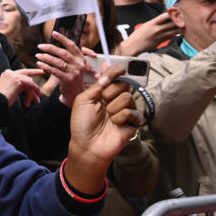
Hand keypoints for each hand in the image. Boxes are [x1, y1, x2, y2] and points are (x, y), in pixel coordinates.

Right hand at [0, 68, 43, 106]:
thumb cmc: (2, 99)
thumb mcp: (11, 89)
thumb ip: (19, 86)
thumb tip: (29, 88)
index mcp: (6, 74)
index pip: (21, 72)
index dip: (30, 72)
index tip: (36, 71)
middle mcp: (9, 72)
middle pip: (26, 73)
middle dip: (35, 72)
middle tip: (43, 72)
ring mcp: (13, 75)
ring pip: (29, 81)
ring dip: (34, 91)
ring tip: (37, 100)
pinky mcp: (18, 80)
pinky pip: (30, 84)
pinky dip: (35, 90)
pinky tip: (37, 95)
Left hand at [36, 32, 86, 106]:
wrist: (75, 94)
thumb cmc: (72, 77)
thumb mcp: (75, 65)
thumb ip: (70, 55)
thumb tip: (60, 42)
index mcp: (81, 59)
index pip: (72, 45)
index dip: (63, 38)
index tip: (54, 33)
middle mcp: (79, 64)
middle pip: (63, 52)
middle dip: (50, 48)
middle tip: (40, 46)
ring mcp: (74, 72)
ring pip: (57, 61)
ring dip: (46, 57)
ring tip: (37, 55)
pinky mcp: (68, 79)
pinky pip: (54, 71)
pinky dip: (45, 66)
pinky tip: (39, 64)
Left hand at [63, 64, 141, 192]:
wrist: (87, 145)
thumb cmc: (82, 123)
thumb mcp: (84, 99)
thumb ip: (97, 85)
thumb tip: (107, 70)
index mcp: (103, 92)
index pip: (115, 75)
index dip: (114, 71)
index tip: (109, 75)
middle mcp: (115, 99)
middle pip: (123, 83)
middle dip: (110, 91)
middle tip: (102, 102)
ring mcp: (125, 109)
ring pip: (127, 97)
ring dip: (113, 106)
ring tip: (107, 116)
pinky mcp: (133, 122)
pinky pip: (132, 112)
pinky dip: (120, 117)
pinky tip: (114, 124)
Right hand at [116, 12, 178, 54]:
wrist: (134, 45)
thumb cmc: (139, 35)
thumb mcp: (146, 26)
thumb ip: (156, 22)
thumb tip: (165, 19)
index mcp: (152, 23)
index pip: (165, 15)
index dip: (172, 13)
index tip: (176, 12)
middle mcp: (157, 29)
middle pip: (172, 23)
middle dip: (179, 20)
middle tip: (184, 19)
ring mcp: (160, 36)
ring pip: (175, 30)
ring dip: (179, 28)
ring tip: (182, 26)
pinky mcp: (162, 41)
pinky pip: (172, 36)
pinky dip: (175, 34)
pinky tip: (175, 33)